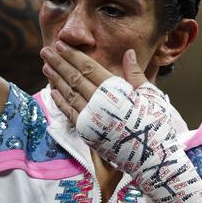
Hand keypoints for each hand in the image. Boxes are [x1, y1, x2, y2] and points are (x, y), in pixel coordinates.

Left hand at [42, 43, 201, 202]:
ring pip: (68, 94)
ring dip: (56, 79)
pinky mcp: (88, 134)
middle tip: (45, 50)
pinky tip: (53, 92)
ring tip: (46, 66)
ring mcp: (91, 119)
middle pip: (73, 78)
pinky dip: (60, 102)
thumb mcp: (150, 95)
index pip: (87, 67)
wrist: (152, 158)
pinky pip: (70, 113)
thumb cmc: (156, 124)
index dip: (72, 55)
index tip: (60, 44)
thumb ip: (135, 74)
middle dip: (58, 63)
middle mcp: (98, 102)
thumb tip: (128, 52)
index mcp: (114, 90)